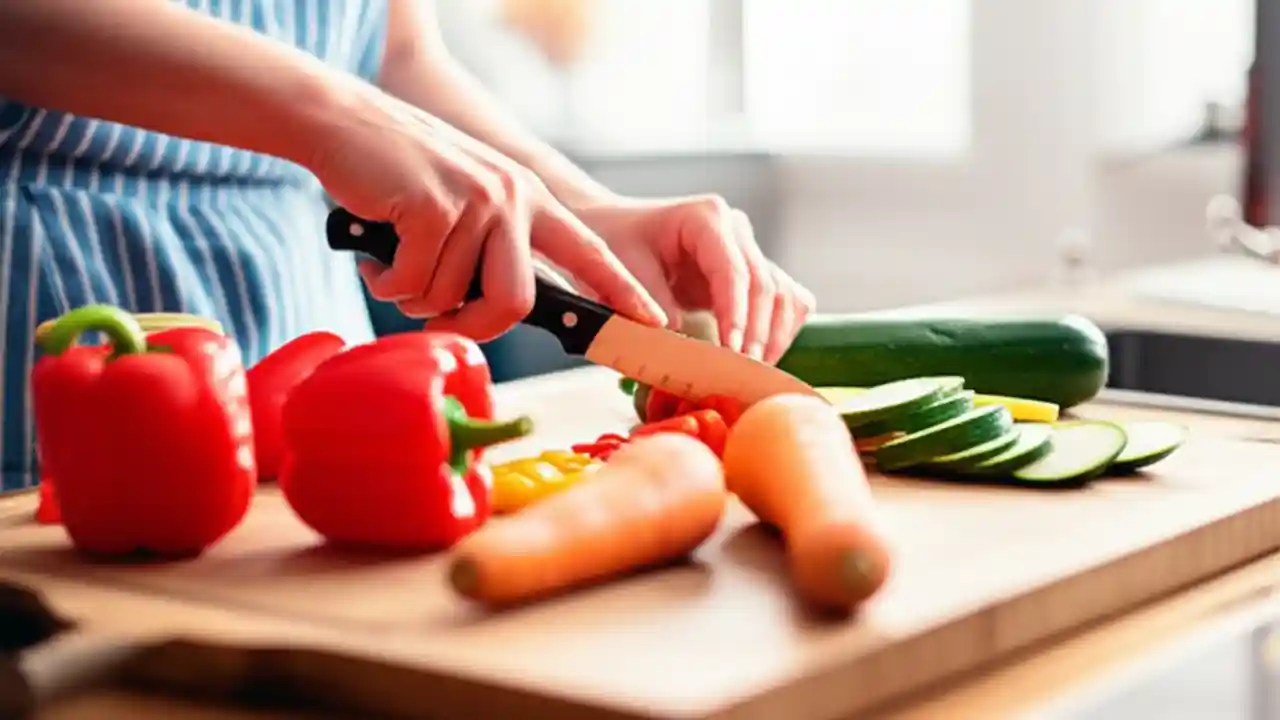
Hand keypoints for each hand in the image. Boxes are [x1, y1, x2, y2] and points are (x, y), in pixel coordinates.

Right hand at [304, 83, 664, 340]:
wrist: (343, 120)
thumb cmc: (401, 174)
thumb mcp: (468, 201)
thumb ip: (494, 247)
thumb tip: (501, 313)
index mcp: (528, 197)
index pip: (589, 250)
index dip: (622, 290)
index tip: (653, 320)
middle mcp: (512, 196)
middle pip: (516, 301)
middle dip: (473, 326)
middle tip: (437, 318)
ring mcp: (476, 199)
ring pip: (450, 298)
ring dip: (412, 295)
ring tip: (394, 259)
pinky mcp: (433, 207)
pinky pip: (412, 283)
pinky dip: (386, 281)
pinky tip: (375, 251)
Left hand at [571, 194, 815, 363]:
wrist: (621, 229)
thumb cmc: (620, 242)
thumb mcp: (622, 265)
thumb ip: (649, 298)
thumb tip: (677, 335)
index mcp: (706, 217)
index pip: (732, 269)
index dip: (735, 313)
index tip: (731, 350)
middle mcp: (736, 230)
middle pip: (765, 284)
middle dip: (756, 332)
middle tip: (742, 371)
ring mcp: (749, 250)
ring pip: (783, 294)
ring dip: (774, 335)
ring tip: (752, 371)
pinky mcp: (754, 273)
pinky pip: (784, 300)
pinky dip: (779, 330)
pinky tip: (762, 357)